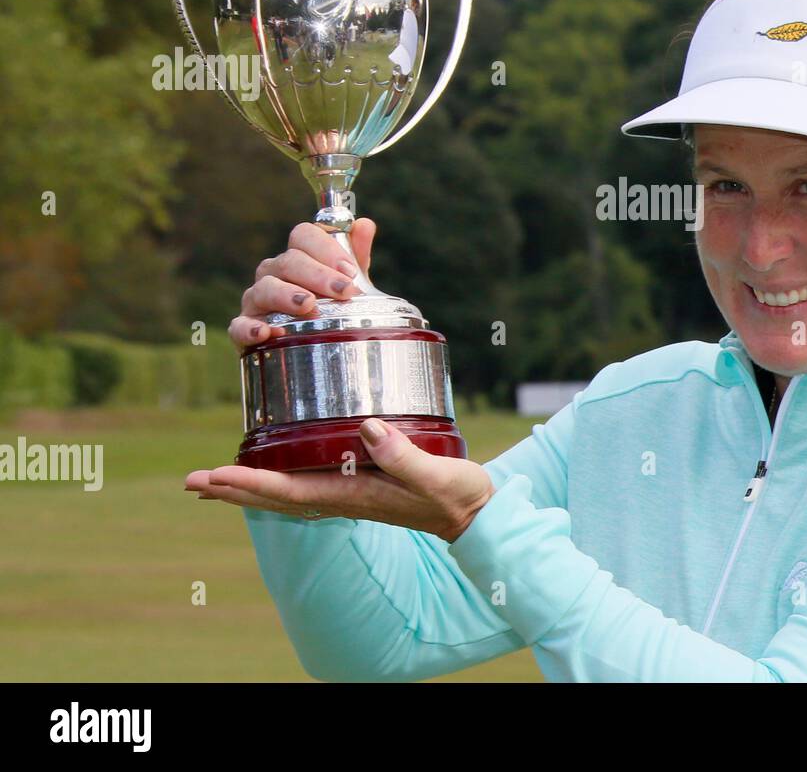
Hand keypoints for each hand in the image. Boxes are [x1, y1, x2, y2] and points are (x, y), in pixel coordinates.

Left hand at [184, 418, 495, 542]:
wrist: (477, 515)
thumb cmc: (459, 495)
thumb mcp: (437, 475)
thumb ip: (405, 455)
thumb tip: (367, 429)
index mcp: (355, 495)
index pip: (290, 492)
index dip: (250, 483)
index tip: (214, 475)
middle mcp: (345, 497)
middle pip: (276, 495)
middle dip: (233, 488)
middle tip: (191, 481)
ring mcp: (351, 493)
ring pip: (286, 490)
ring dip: (247, 485)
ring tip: (213, 479)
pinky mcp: (361, 484)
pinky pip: (306, 482)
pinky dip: (278, 477)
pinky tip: (271, 467)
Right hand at [228, 218, 376, 348]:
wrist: (312, 346)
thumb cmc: (328, 307)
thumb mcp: (346, 283)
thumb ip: (356, 255)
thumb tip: (365, 225)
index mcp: (298, 256)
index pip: (304, 235)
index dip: (327, 248)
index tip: (350, 271)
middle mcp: (273, 272)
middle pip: (289, 261)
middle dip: (318, 275)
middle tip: (343, 291)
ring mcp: (256, 299)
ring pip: (265, 288)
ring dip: (286, 295)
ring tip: (308, 305)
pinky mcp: (245, 328)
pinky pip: (240, 325)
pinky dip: (250, 328)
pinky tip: (265, 333)